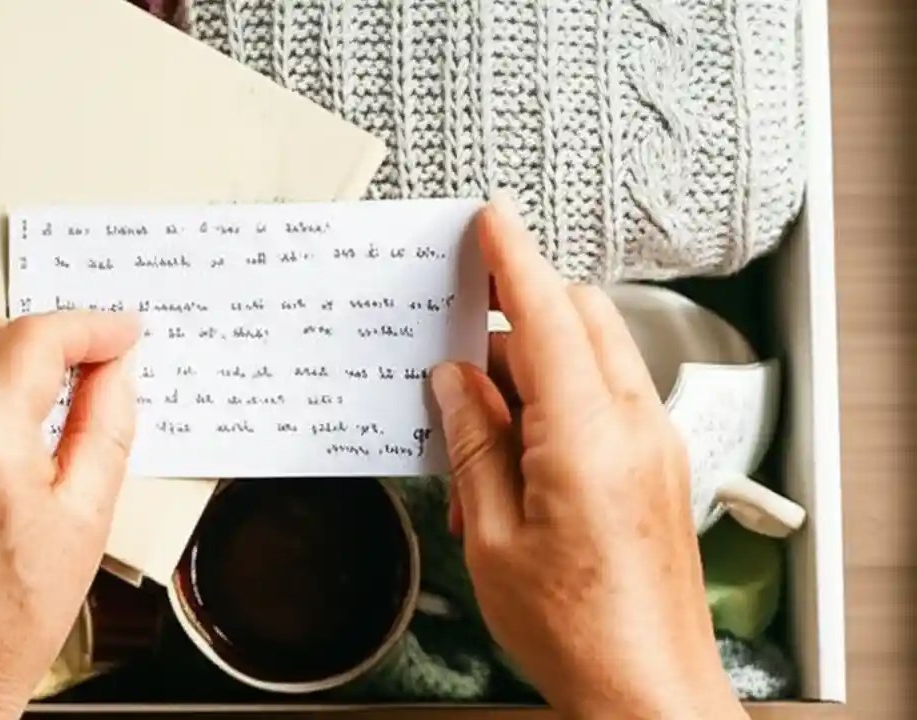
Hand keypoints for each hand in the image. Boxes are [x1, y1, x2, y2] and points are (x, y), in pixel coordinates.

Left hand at [0, 311, 139, 719]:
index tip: (117, 333)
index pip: (37, 340)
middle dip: (46, 341)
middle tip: (90, 365)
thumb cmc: (12, 620)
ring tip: (42, 415)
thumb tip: (115, 371)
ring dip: (2, 374)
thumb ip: (107, 426)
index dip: (89, 327)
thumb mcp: (88, 519)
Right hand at [432, 196, 744, 718]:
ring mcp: (654, 444)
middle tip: (457, 325)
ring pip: (593, 355)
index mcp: (587, 436)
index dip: (511, 258)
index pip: (545, 314)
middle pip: (580, 318)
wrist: (647, 691)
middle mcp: (634, 426)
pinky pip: (604, 398)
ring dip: (532, 361)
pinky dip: (556, 398)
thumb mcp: (489, 536)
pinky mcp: (657, 466)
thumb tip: (454, 382)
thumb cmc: (577, 631)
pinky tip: (512, 453)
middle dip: (517, 306)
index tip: (489, 218)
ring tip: (474, 423)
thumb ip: (473, 443)